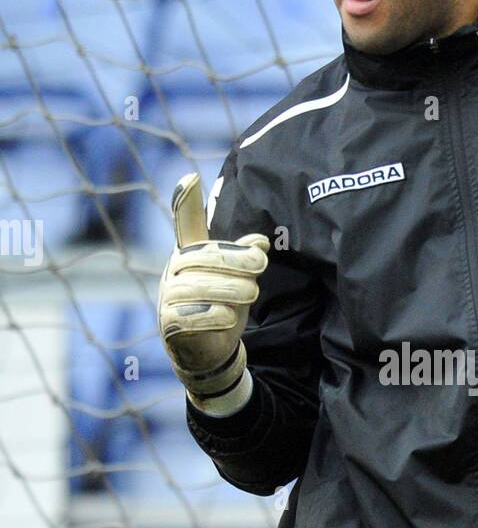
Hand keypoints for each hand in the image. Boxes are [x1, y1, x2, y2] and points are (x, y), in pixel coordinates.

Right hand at [157, 172, 269, 415]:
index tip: (191, 177)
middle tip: (261, 267)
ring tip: (251, 294)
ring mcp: (166, 298)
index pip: (186, 225)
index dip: (186, 201)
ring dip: (234, 290)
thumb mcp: (238, 277)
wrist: (208, 349)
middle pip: (207, 258)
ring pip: (202, 288)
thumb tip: (260, 239)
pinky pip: (193, 316)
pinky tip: (230, 318)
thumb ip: (245, 256)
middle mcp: (173, 272)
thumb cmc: (223, 303)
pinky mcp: (168, 325)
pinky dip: (217, 317)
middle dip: (239, 261)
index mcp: (188, 254)